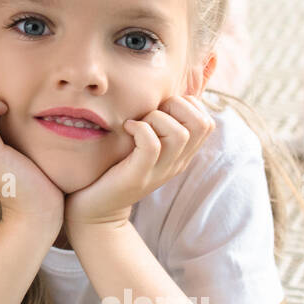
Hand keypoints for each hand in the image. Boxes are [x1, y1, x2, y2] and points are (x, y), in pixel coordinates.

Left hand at [64, 94, 215, 233]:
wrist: (96, 209)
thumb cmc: (115, 168)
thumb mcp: (143, 146)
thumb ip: (157, 126)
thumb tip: (160, 94)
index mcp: (181, 154)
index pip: (207, 121)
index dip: (187, 104)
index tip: (161, 108)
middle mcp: (177, 162)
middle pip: (203, 124)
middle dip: (176, 106)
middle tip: (150, 113)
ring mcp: (160, 171)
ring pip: (179, 133)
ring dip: (156, 118)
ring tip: (137, 123)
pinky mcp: (138, 176)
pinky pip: (152, 145)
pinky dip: (140, 129)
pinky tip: (126, 129)